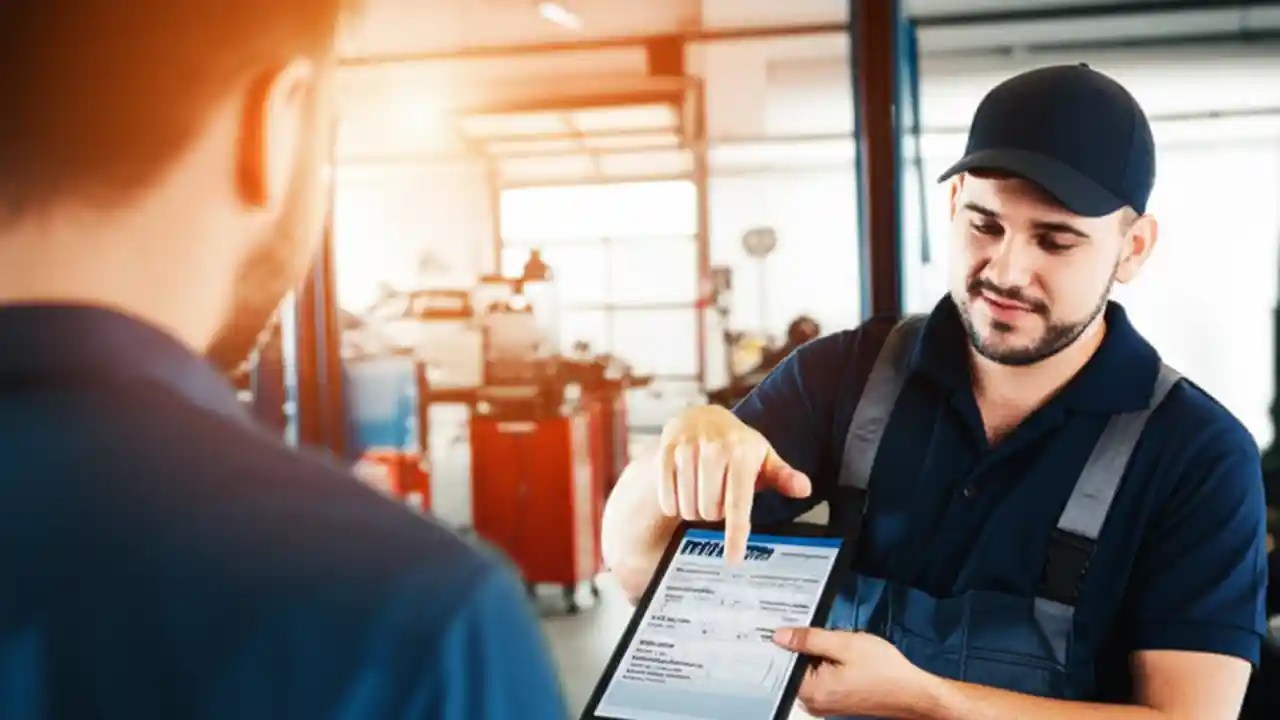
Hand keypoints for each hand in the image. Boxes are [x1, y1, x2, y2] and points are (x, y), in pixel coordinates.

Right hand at [656, 405, 810, 563]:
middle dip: (715, 513)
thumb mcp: (763, 457)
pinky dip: (674, 504)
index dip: (735, 535)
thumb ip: (783, 476)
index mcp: (742, 453)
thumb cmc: (737, 444)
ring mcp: (687, 448)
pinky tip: (683, 491)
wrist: (701, 416)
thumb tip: (804, 489)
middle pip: (710, 511)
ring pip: (688, 508)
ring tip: (702, 492)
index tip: (733, 560)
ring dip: (695, 510)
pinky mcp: (666, 450)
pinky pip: (668, 498)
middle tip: (718, 496)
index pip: (738, 504)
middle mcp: (714, 448)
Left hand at [773, 627, 937, 717]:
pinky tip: (837, 652)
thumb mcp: (844, 645)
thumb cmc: (883, 670)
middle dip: (802, 646)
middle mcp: (812, 702)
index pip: (782, 664)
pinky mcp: (835, 701)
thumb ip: (809, 640)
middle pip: (794, 667)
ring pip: (808, 671)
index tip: (784, 623)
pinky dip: (825, 663)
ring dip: (816, 653)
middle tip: (813, 629)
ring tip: (829, 639)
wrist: (912, 692)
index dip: (784, 641)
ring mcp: (824, 704)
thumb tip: (778, 636)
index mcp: (811, 691)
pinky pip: (820, 677)